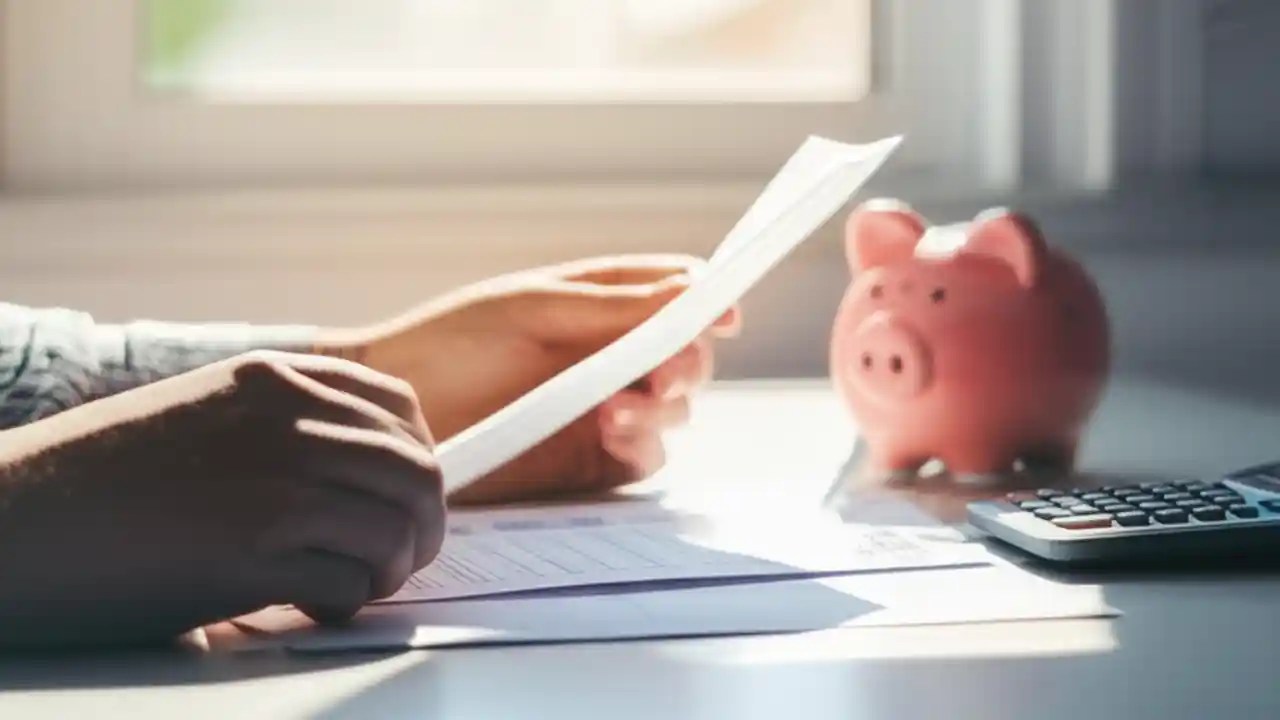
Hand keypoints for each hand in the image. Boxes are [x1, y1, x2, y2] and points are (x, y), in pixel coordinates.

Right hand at [0, 351, 443, 647]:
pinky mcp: (256, 549)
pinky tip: (313, 604)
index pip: (399, 410)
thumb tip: (362, 473)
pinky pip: (355, 579)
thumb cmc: (98, 482)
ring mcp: (276, 480)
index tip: (403, 499)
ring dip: (392, 565)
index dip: (415, 462)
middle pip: (416, 471)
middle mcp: (286, 420)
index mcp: (272, 379)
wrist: (12, 520)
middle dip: (421, 524)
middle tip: (397, 558)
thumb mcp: (204, 417)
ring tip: (355, 582)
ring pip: (400, 524)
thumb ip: (281, 428)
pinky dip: (348, 601)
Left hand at [318, 254, 740, 505]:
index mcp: (602, 302)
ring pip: (674, 409)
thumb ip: (619, 305)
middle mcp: (613, 355)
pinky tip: (611, 433)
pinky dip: (642, 445)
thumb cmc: (454, 343)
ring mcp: (607, 408)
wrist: (400, 415)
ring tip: (617, 408)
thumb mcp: (536, 309)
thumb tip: (698, 289)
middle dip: (687, 361)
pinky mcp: (592, 459)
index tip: (721, 314)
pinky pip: (644, 456)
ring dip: (662, 406)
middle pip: (686, 355)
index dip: (706, 300)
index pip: (676, 293)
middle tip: (664, 372)